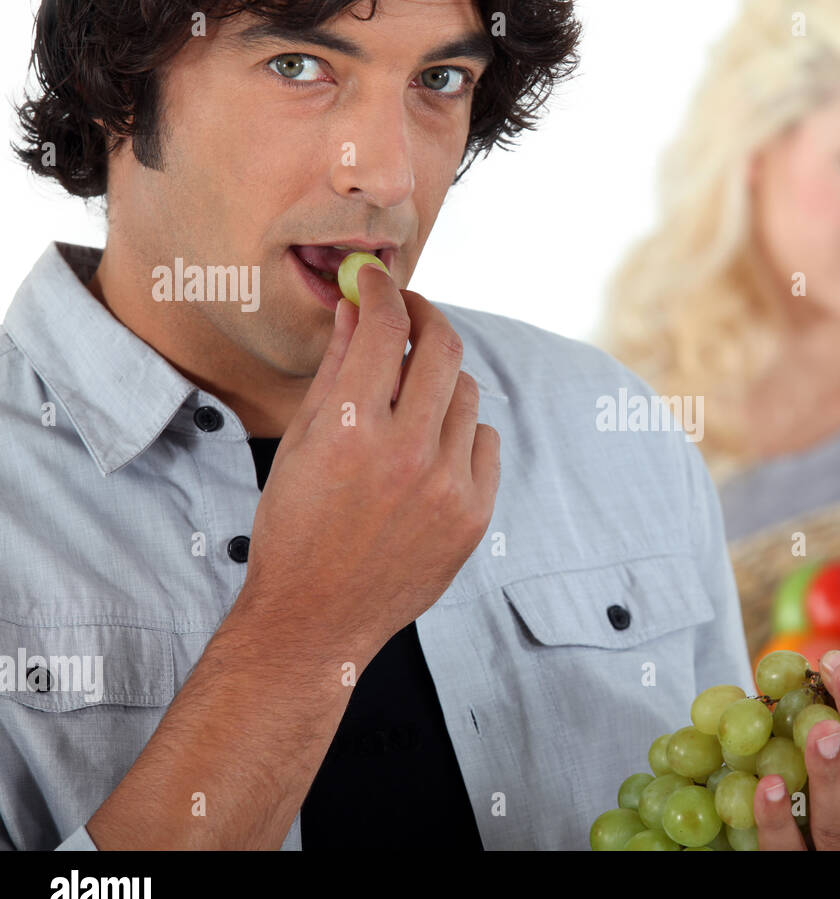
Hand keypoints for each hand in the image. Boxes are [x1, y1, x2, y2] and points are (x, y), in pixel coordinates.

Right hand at [237, 263, 499, 655]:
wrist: (316, 617)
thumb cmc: (295, 527)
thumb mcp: (301, 442)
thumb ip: (338, 369)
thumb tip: (359, 309)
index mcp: (351, 430)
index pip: (386, 327)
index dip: (385, 291)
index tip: (380, 281)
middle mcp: (407, 453)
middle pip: (445, 350)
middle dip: (427, 320)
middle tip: (411, 317)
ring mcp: (449, 487)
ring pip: (468, 396)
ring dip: (441, 385)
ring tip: (410, 404)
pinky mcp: (474, 515)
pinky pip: (484, 444)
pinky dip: (460, 435)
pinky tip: (429, 453)